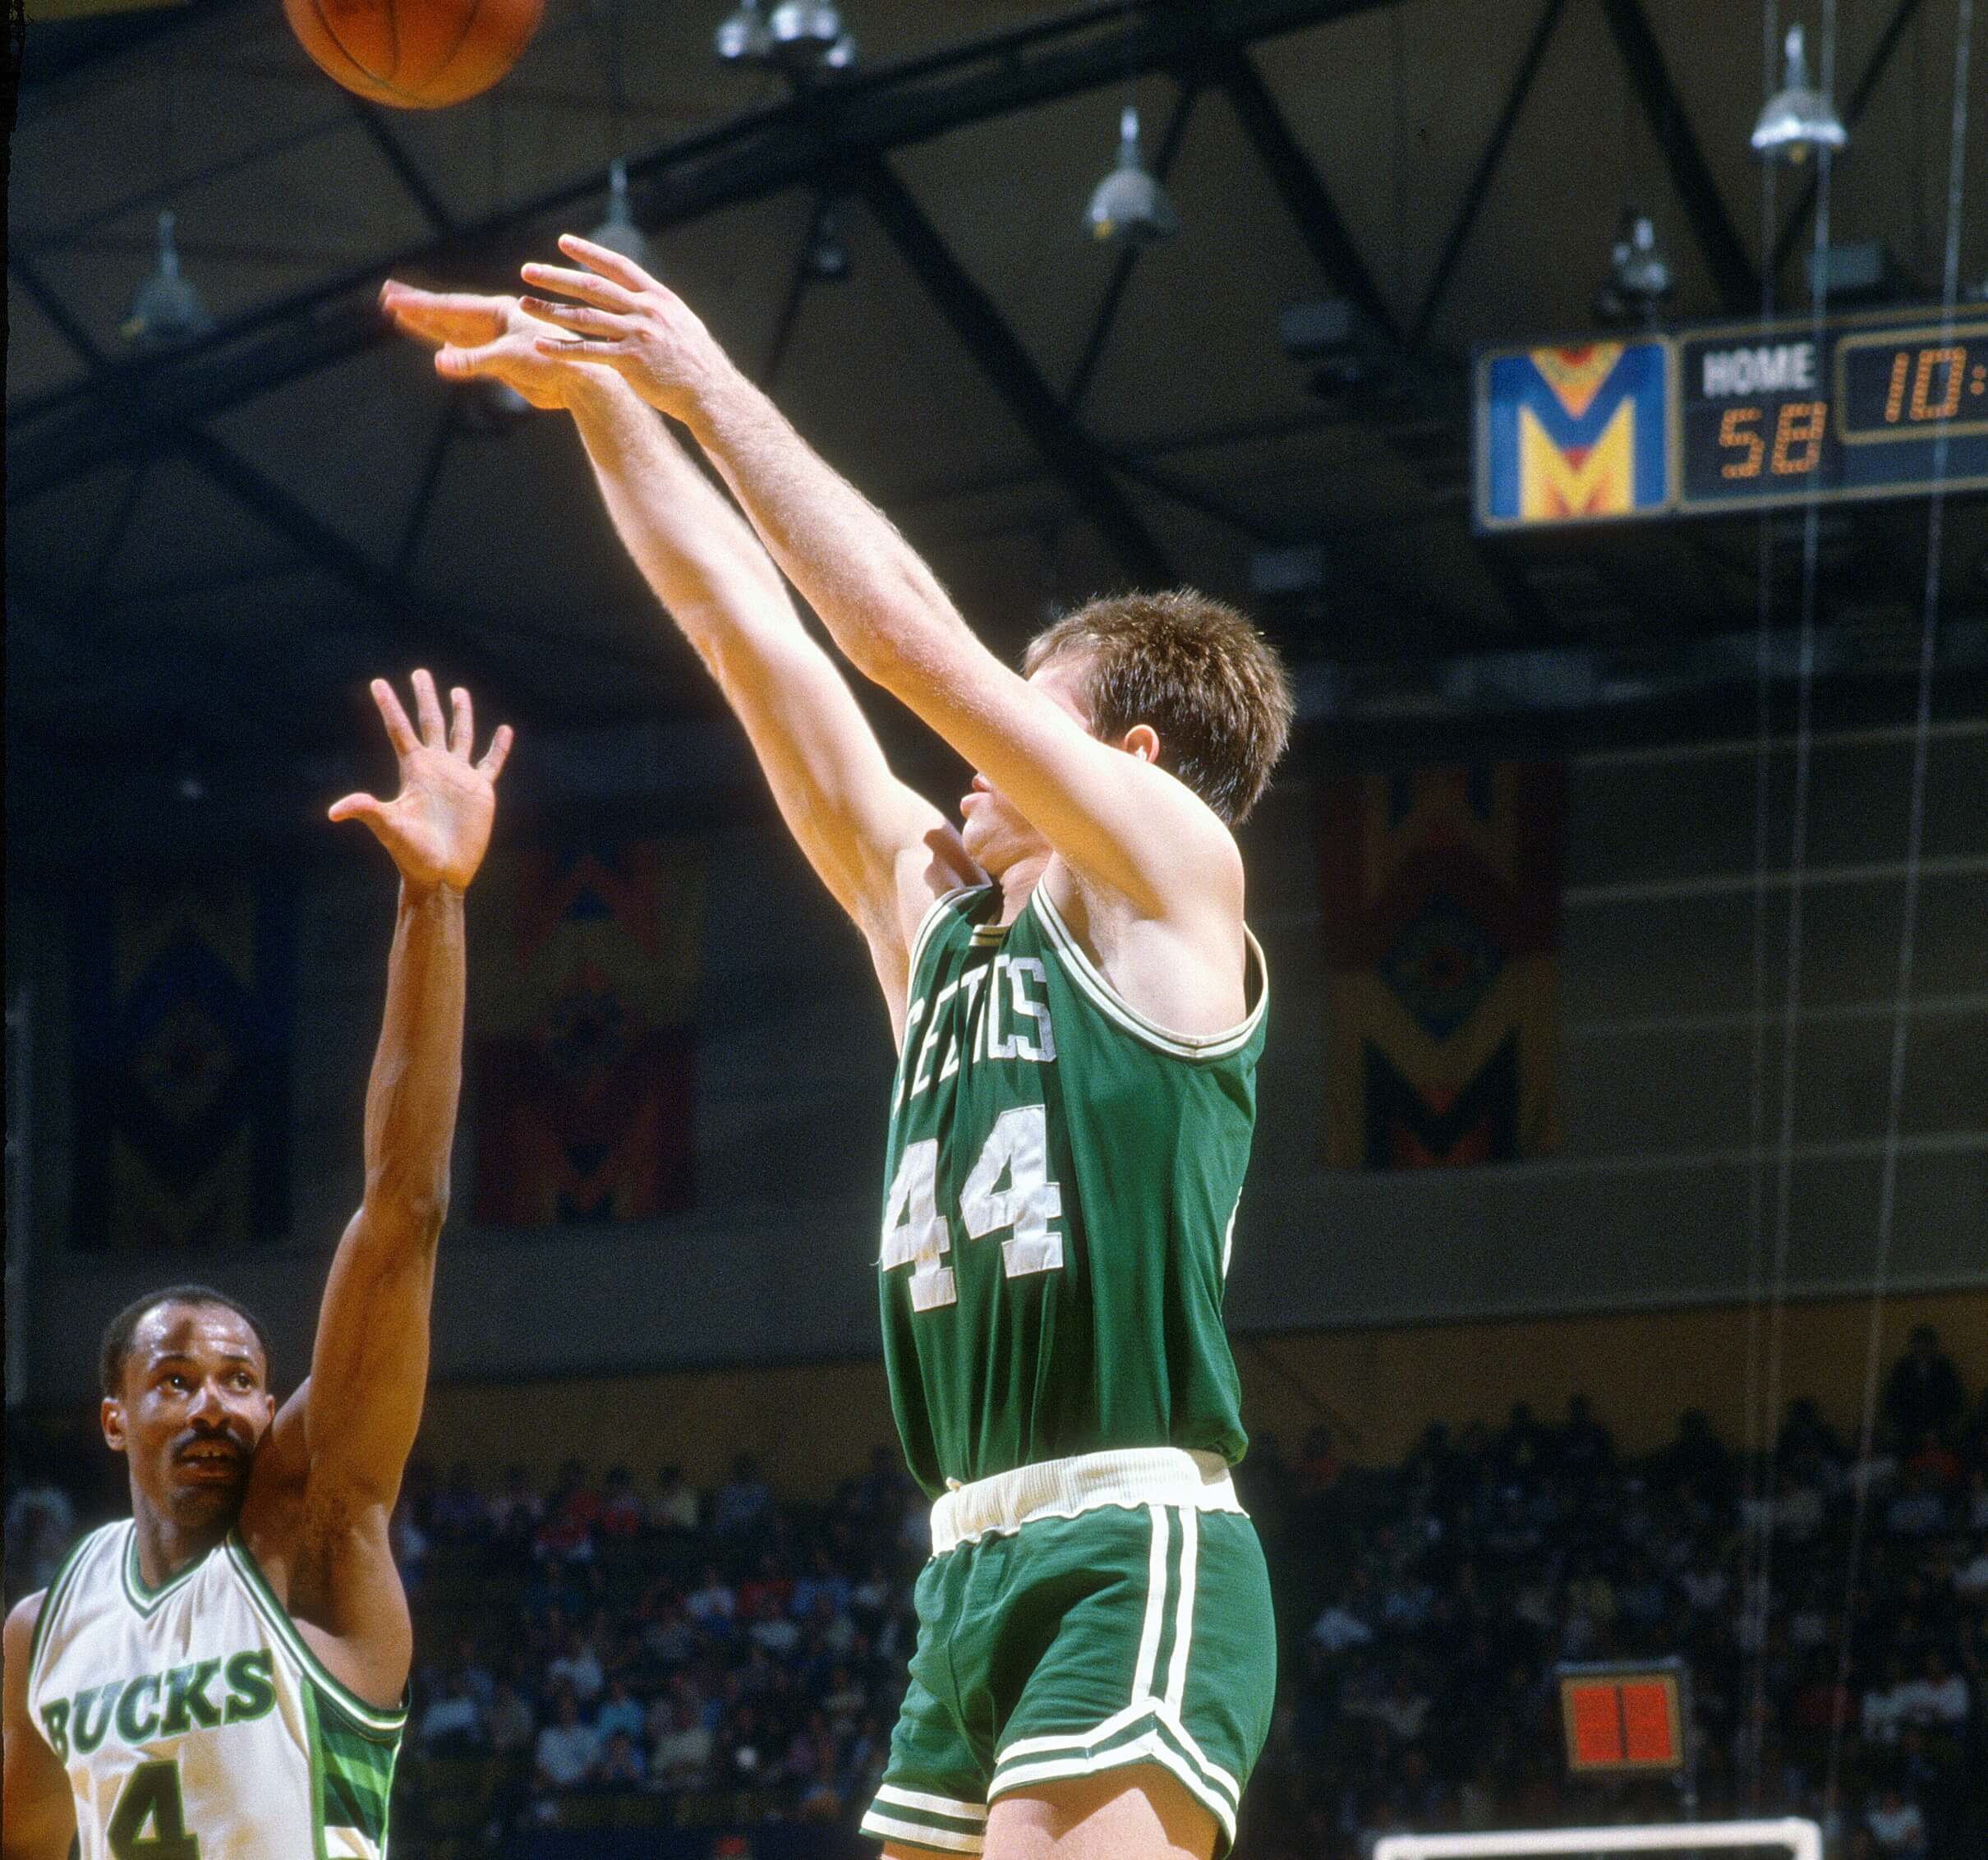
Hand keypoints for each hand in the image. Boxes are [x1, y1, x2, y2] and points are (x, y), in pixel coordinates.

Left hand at [330, 671, 512, 891]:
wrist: (441, 872)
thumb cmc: (412, 853)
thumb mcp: (388, 828)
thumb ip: (366, 811)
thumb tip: (335, 812)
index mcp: (414, 770)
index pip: (400, 729)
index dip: (389, 705)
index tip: (377, 682)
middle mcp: (435, 767)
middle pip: (430, 723)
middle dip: (425, 698)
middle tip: (420, 673)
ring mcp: (458, 777)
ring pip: (460, 736)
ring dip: (460, 714)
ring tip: (458, 692)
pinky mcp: (480, 791)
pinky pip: (491, 763)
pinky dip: (499, 748)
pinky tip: (504, 730)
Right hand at [379, 281, 611, 411]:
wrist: (583, 383)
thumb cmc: (554, 362)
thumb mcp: (510, 358)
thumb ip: (473, 361)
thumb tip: (438, 363)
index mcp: (498, 312)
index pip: (450, 307)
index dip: (420, 305)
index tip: (392, 298)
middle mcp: (496, 323)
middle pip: (448, 315)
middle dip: (418, 309)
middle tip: (387, 299)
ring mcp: (499, 343)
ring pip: (457, 334)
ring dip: (431, 328)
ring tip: (402, 317)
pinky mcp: (505, 364)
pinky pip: (472, 356)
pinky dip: (455, 354)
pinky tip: (441, 351)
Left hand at [515, 234, 732, 420]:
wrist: (712, 392)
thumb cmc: (697, 363)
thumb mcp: (681, 324)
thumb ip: (655, 309)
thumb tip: (638, 299)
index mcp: (658, 297)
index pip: (617, 266)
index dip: (588, 253)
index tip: (563, 242)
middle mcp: (646, 311)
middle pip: (592, 287)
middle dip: (556, 277)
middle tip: (527, 270)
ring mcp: (637, 335)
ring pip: (584, 317)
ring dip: (550, 310)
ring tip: (524, 304)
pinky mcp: (630, 362)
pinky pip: (588, 352)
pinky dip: (562, 348)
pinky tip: (540, 343)